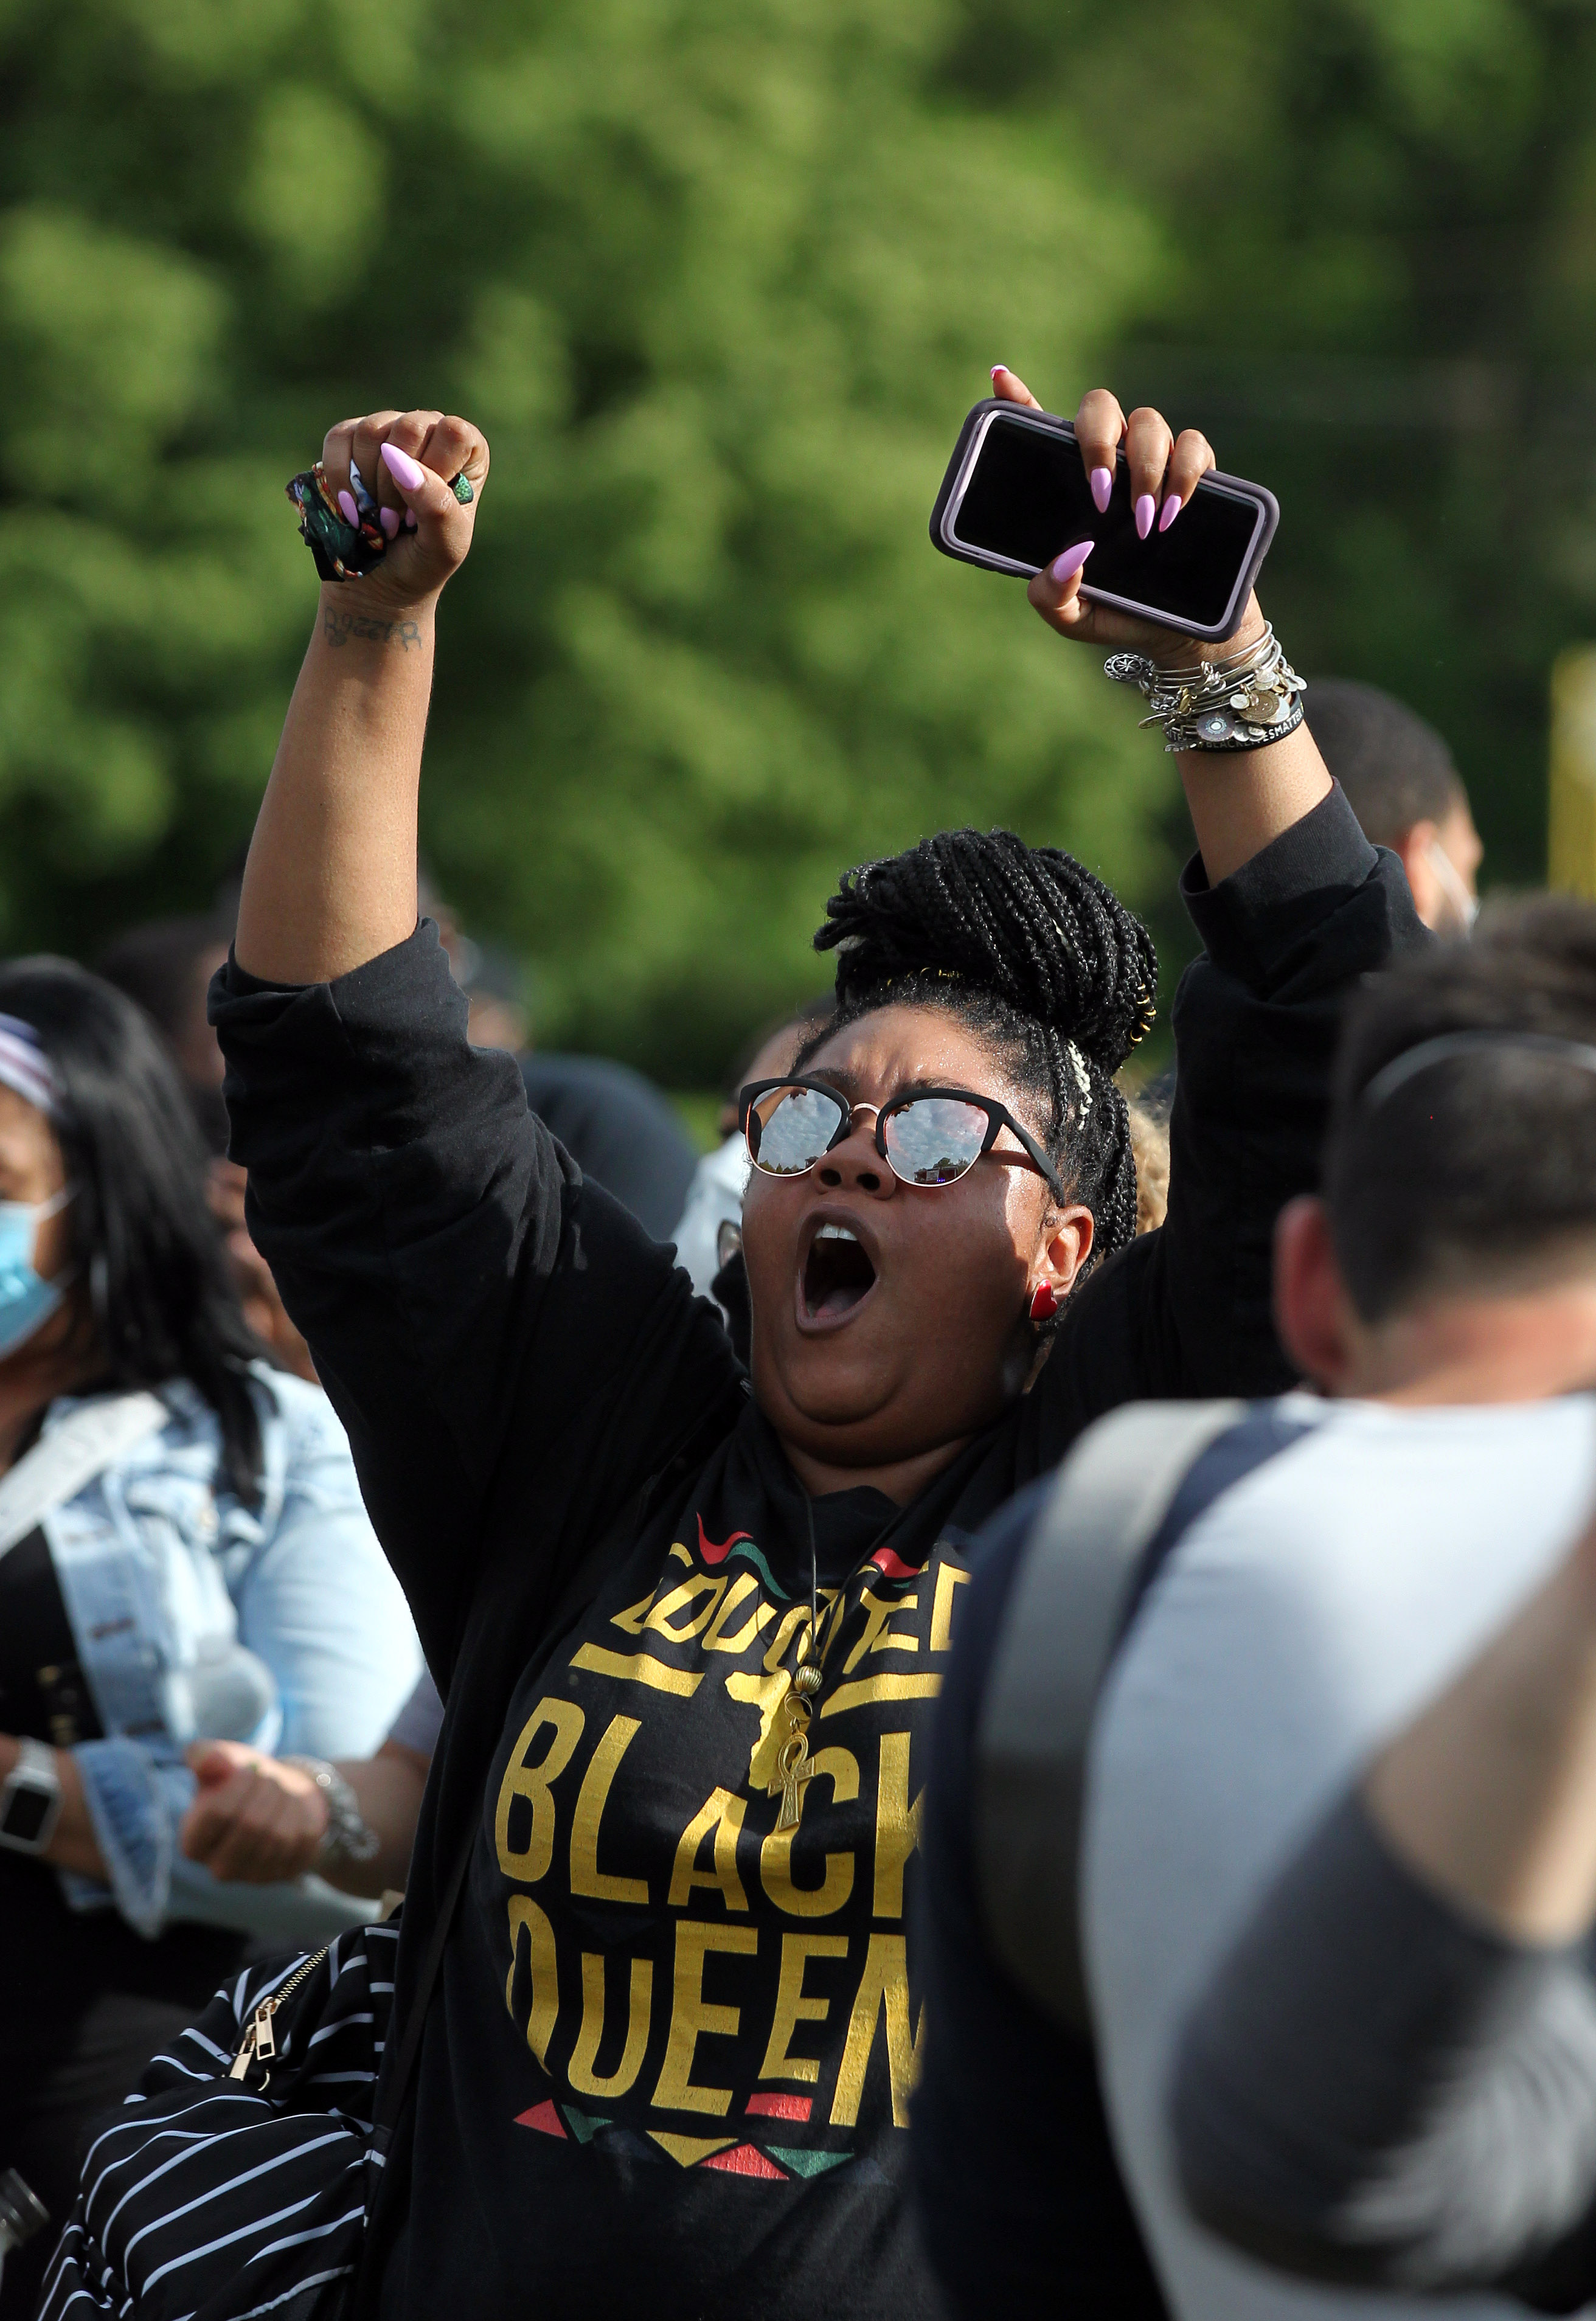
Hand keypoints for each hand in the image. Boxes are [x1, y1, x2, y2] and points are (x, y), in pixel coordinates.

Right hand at [180, 1740, 328, 1883]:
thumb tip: (210, 1760)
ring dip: (285, 1800)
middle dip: (265, 1790)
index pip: (215, 1814)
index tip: (247, 1770)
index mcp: (194, 1843)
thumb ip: (204, 1755)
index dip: (236, 1785)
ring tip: (280, 1790)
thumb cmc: (242, 1778)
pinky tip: (294, 1809)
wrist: (279, 1793)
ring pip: (278, 1835)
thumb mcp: (221, 1759)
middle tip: (269, 1778)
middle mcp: (219, 1868)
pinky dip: (303, 1815)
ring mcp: (254, 1877)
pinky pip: (302, 1842)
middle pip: (250, 1825)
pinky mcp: (285, 1873)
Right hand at [318, 407, 489, 618]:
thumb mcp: (444, 547)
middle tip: (397, 519)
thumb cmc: (421, 562)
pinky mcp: (349, 437)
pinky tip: (350, 507)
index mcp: (466, 453)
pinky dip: (340, 479)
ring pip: (371, 433)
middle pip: (410, 427)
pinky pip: (339, 439)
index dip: (436, 470)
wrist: (379, 580)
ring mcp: (387, 429)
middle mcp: (429, 432)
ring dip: (369, 486)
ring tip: (376, 516)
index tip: (425, 509)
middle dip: (397, 483)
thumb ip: (436, 506)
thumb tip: (402, 463)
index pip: (455, 433)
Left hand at [991, 368, 1262, 667]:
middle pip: (1101, 408)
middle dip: (1098, 442)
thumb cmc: (1117, 615)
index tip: (1001, 380)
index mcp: (1068, 486)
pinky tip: (1174, 513)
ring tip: (1145, 522)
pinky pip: (1193, 446)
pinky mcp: (1197, 474)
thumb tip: (1072, 555)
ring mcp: (1154, 463)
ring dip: (1146, 467)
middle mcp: (1110, 462)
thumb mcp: (1072, 615)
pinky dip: (1185, 474)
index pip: (1039, 428)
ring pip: (1148, 422)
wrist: (1182, 634)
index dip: (1017, 398)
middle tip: (1102, 495)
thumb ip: (1052, 593)